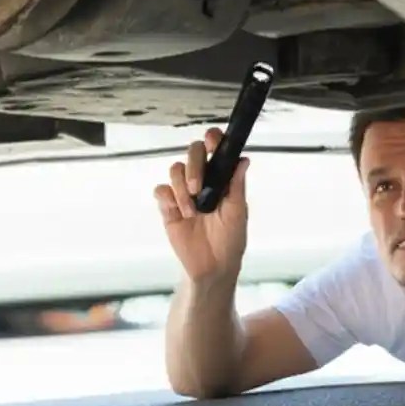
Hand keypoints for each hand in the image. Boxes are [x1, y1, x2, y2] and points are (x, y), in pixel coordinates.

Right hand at [154, 127, 249, 283]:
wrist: (213, 267)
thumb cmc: (230, 239)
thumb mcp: (237, 213)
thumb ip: (237, 186)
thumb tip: (244, 160)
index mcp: (222, 178)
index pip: (216, 149)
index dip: (213, 138)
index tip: (212, 139)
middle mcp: (203, 180)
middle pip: (193, 152)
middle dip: (194, 165)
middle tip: (197, 188)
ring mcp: (184, 192)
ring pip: (175, 169)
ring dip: (182, 188)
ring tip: (192, 212)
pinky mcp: (169, 206)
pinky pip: (161, 190)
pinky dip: (168, 198)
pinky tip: (179, 213)